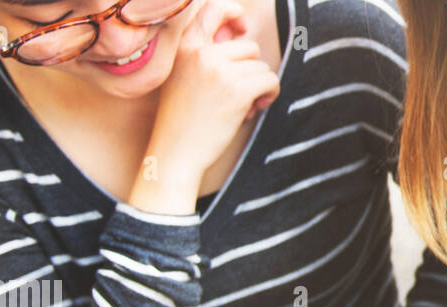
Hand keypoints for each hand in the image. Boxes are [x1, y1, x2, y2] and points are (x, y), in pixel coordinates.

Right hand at [149, 0, 280, 180]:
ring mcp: (219, 70)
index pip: (213, 7)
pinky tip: (255, 108)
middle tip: (241, 92)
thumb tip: (241, 35)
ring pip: (260, 66)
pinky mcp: (237, 90)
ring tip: (243, 105)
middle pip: (248, 46)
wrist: (175, 151)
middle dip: (251, 69)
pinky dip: (269, 94)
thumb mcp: (182, 74)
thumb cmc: (181, 118)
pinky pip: (270, 80)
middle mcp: (201, 52)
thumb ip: (206, 53)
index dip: (233, 12)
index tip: (242, 28)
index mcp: (185, 44)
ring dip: (259, 85)